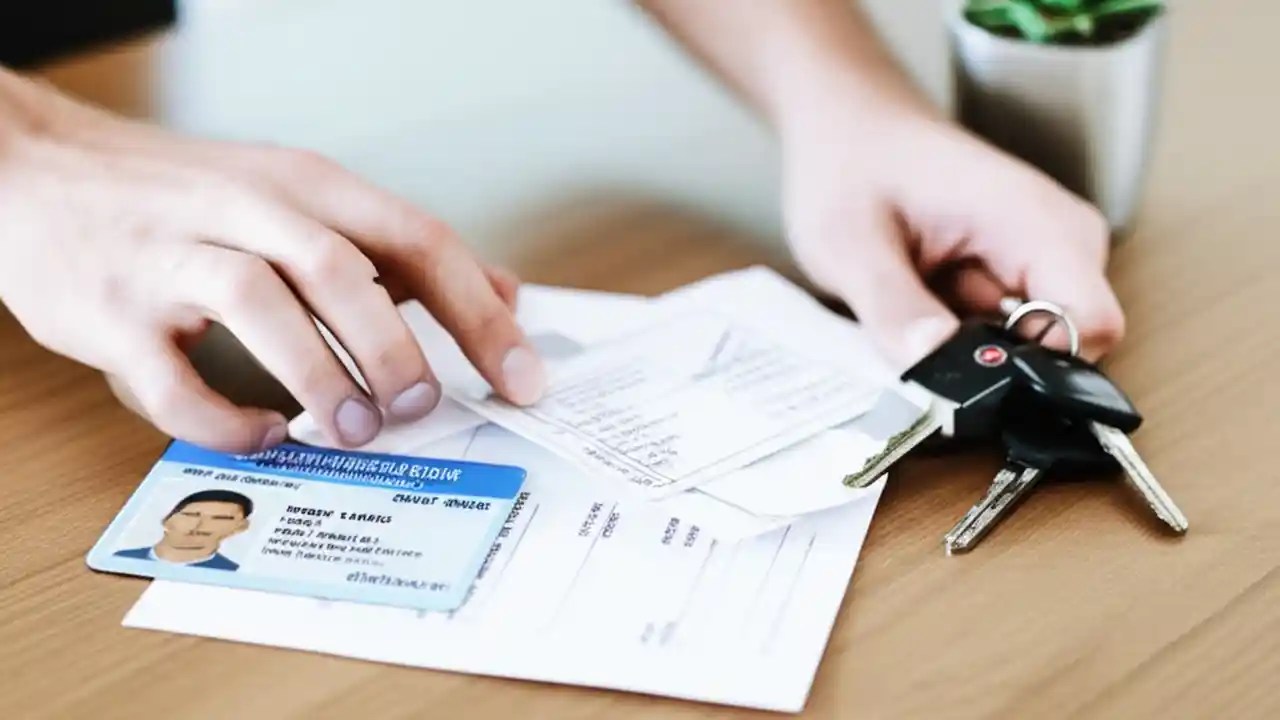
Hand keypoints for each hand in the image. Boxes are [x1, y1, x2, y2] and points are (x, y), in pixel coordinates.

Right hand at [0, 74, 543, 452]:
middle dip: (397, 348)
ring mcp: (172, 257)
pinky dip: (224, 419)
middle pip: (341, 269)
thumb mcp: (299, 201)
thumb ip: (398, 249)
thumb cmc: (186, 201)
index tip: (523, 378)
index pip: (417, 240)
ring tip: (355, 431)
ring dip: (320, 379)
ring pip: (260, 305)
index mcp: (306, 186)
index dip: (478, 314)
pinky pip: (171, 376)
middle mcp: (243, 209)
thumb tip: (502, 292)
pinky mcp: (110, 312)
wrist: (38, 173)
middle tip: (424, 408)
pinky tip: (261, 435)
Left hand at [782, 107, 1123, 365]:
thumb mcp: (848, 244)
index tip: (961, 378)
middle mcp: (1063, 241)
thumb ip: (894, 309)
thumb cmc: (851, 167)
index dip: (1032, 374)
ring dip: (965, 349)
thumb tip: (932, 366)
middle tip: (914, 324)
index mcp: (1038, 222)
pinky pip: (1007, 335)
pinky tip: (922, 297)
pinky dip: (959, 335)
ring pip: (1028, 351)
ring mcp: (1048, 258)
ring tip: (913, 297)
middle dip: (986, 365)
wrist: (849, 129)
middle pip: (1062, 351)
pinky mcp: (1025, 273)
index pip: (1093, 328)